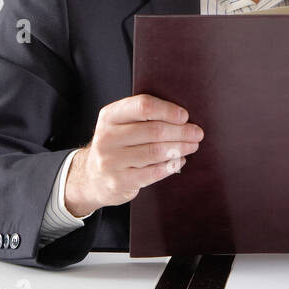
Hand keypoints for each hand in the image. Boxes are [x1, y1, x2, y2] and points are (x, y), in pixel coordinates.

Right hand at [64, 94, 202, 217]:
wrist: (92, 177)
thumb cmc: (116, 145)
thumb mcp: (119, 124)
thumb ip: (142, 116)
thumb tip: (182, 116)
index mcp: (110, 116)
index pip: (143, 106)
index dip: (168, 110)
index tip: (185, 116)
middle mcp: (108, 137)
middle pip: (153, 130)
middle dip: (181, 131)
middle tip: (197, 133)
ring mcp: (111, 161)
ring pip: (155, 152)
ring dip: (180, 148)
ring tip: (192, 146)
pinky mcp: (119, 181)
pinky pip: (152, 173)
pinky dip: (171, 166)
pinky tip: (180, 161)